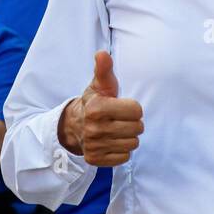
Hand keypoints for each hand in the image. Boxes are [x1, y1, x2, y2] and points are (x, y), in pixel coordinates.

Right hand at [58, 51, 143, 166]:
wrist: (75, 126)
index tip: (122, 106)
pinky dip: (121, 150)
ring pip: (132, 144)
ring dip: (128, 137)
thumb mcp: (99, 84)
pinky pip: (124, 158)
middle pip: (137, 128)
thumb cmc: (95, 102)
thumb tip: (102, 54)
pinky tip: (112, 142)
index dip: (133, 107)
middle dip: (133, 123)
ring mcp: (94, 146)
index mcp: (96, 108)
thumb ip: (104, 69)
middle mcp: (94, 128)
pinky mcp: (95, 160)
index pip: (137, 110)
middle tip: (120, 119)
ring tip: (116, 130)